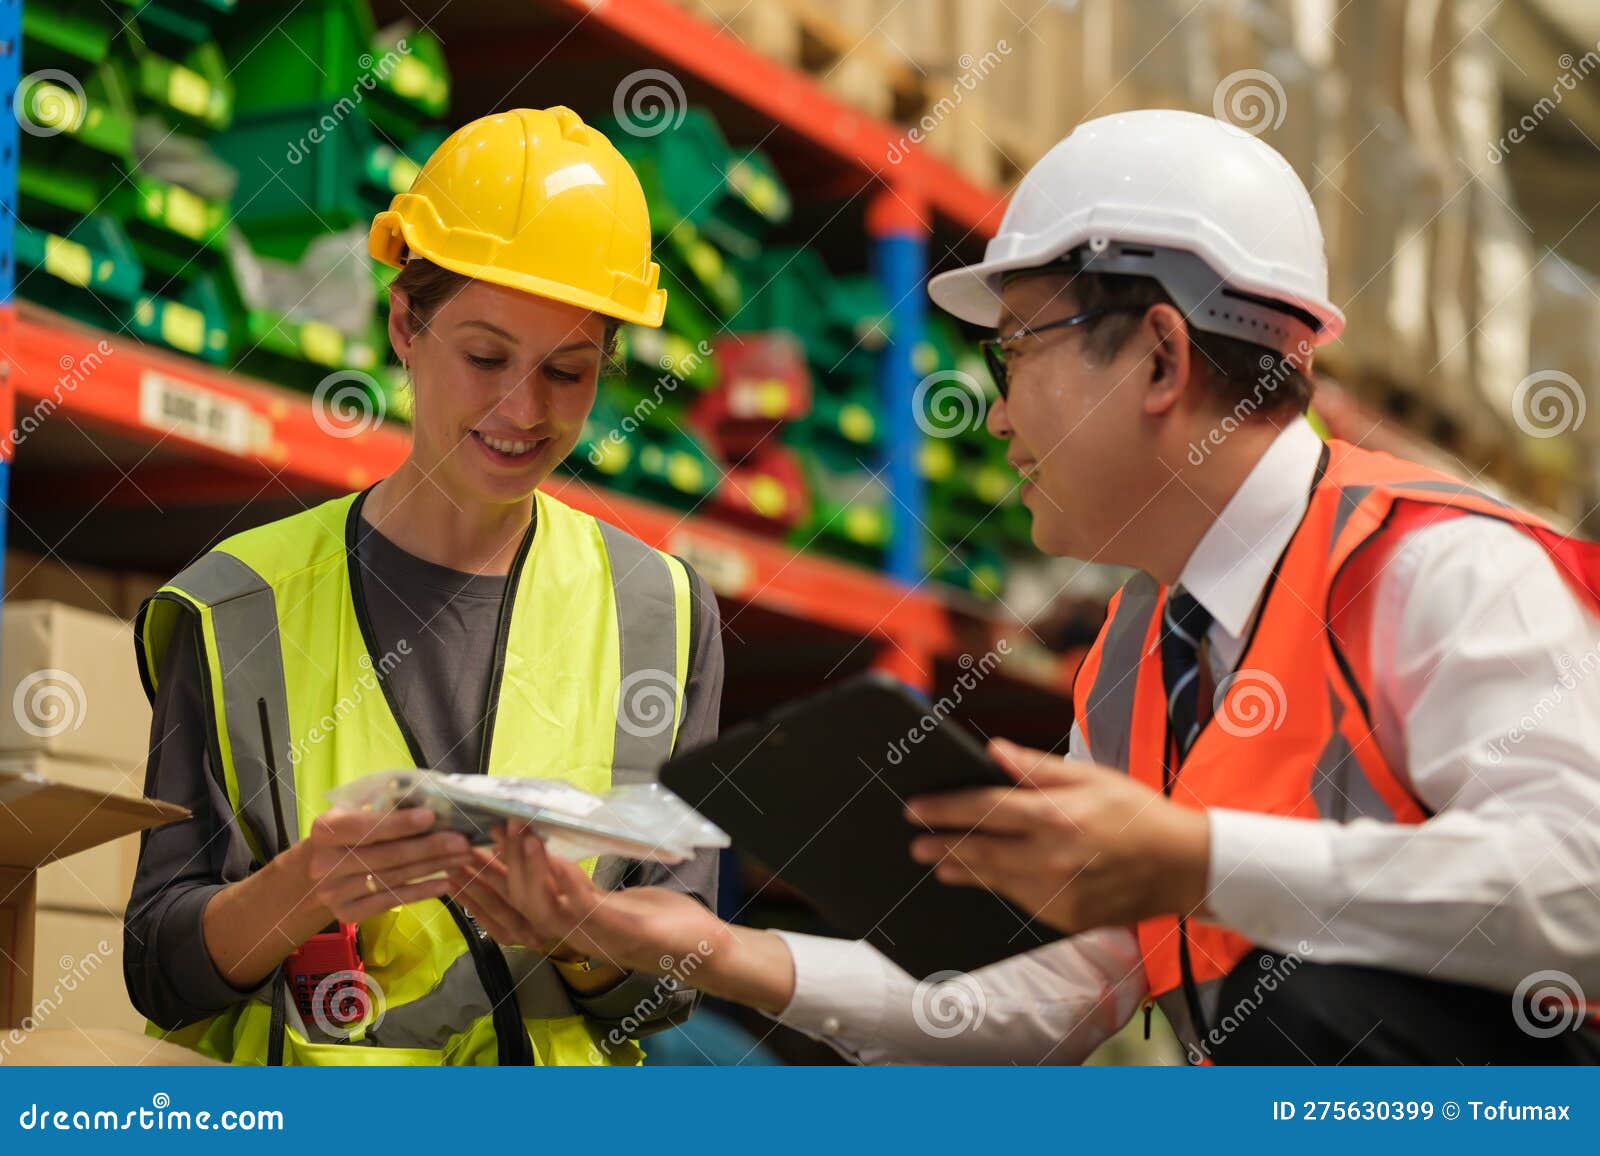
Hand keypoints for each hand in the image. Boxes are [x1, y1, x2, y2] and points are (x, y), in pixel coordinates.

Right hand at [291, 806, 471, 924]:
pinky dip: (421, 892)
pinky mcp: (347, 913)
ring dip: (433, 867)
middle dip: (429, 847)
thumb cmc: (349, 833)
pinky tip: (445, 882)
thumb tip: (430, 795)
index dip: (398, 823)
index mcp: (325, 830)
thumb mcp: (355, 811)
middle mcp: (324, 864)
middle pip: (386, 856)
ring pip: (394, 878)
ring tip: (462, 857)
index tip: (432, 816)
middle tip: (462, 840)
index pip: (364, 827)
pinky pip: (392, 901)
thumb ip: (385, 804)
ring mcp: (334, 892)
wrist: (319, 870)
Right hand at [448, 825, 731, 974]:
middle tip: (481, 832)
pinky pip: (582, 906)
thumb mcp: (602, 900)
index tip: (456, 855)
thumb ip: (570, 884)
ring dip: (527, 869)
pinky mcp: (619, 931)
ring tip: (519, 833)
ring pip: (540, 908)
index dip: (477, 887)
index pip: (506, 911)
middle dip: (492, 872)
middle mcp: (570, 938)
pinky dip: (565, 881)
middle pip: (514, 909)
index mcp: (562, 930)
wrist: (699, 948)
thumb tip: (541, 855)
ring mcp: (592, 937)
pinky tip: (555, 855)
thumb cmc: (651, 920)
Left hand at [904, 738, 1210, 933]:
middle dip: (942, 845)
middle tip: (914, 844)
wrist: (1184, 866)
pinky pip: (1022, 900)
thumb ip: (1036, 767)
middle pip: (980, 850)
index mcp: (1056, 815)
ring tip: (938, 864)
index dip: (944, 809)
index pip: (984, 809)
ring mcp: (1059, 893)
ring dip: (963, 870)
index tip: (914, 809)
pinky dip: (1001, 887)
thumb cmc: (1136, 813)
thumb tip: (992, 752)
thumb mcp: (1090, 776)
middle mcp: (1052, 857)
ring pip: (996, 880)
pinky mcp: (1067, 918)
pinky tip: (983, 879)